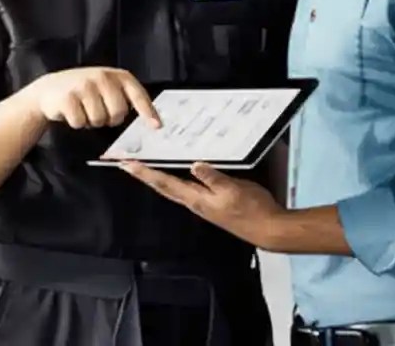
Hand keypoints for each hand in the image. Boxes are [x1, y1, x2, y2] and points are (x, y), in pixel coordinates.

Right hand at [24, 67, 160, 129]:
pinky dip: (76, 123)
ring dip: (91, 121)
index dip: (147, 111)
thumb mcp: (105, 87)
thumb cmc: (83, 91)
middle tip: (98, 111)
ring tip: (82, 109)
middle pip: (118, 112)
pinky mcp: (67, 98)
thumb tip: (148, 120)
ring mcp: (83, 86)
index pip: (137, 94)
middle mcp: (101, 77)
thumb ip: (123, 97)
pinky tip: (70, 111)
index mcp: (115, 75)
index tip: (157, 127)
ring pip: (99, 120)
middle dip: (109, 119)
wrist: (48, 89)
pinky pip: (80, 123)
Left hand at [119, 162, 284, 248]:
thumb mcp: (233, 190)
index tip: (127, 165)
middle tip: (127, 164)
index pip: (164, 183)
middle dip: (145, 175)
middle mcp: (194, 202)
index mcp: (195, 199)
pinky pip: (185, 189)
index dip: (145, 173)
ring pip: (172, 188)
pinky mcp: (210, 204)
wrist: (268, 229)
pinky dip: (174, 180)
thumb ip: (212, 178)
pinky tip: (176, 173)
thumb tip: (193, 165)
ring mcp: (201, 204)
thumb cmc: (251, 209)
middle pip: (163, 187)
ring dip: (156, 178)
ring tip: (144, 166)